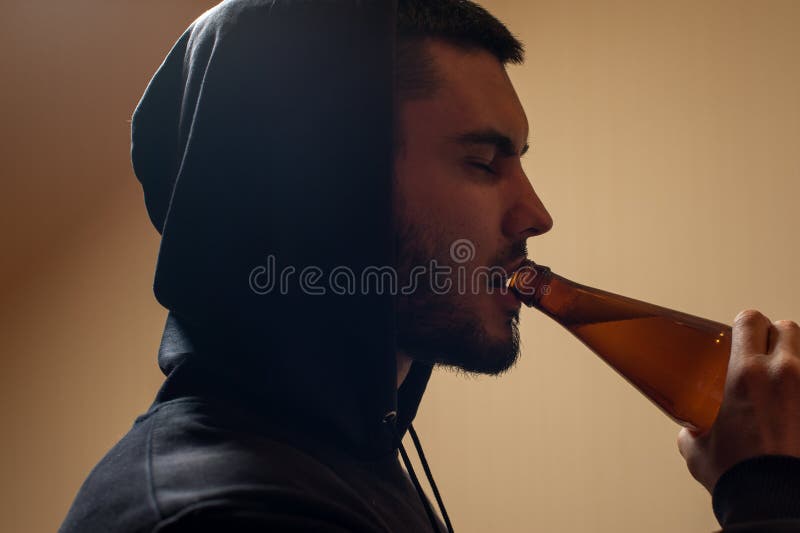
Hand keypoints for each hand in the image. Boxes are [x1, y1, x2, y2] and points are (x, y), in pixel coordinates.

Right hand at [677, 309, 799, 492]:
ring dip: (792, 362)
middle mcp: (783, 373)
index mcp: (746, 374)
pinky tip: (791, 406)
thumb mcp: (697, 445)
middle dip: (774, 336)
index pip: (750, 320)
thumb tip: (691, 430)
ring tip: (781, 384)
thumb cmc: (735, 474)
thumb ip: (694, 427)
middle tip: (763, 355)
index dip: (745, 324)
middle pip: (786, 327)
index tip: (740, 336)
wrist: (771, 501)